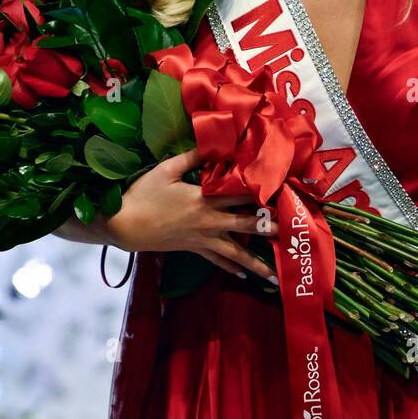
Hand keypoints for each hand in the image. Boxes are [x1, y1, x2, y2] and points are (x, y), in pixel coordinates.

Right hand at [102, 147, 277, 281]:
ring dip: (256, 263)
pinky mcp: (193, 249)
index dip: (263, 193)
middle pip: (246, 224)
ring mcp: (202, 238)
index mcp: (204, 199)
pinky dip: (231, 267)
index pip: (240, 195)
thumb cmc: (143, 194)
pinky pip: (216, 260)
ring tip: (275, 275)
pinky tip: (243, 274)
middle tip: (293, 232)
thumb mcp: (166, 169)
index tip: (284, 192)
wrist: (124, 225)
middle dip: (270, 228)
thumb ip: (191, 156)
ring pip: (235, 251)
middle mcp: (209, 221)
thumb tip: (212, 142)